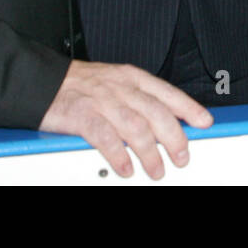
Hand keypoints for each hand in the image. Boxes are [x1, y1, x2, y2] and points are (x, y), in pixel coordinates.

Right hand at [39, 60, 212, 178]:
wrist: (43, 82)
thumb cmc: (81, 86)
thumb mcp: (116, 84)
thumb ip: (139, 100)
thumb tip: (166, 123)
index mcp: (131, 77)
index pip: (167, 92)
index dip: (188, 108)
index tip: (204, 123)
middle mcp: (120, 87)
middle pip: (156, 112)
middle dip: (174, 137)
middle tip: (182, 157)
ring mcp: (101, 100)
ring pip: (135, 126)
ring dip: (150, 152)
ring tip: (157, 170)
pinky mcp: (81, 115)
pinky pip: (105, 136)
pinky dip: (118, 154)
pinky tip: (126, 168)